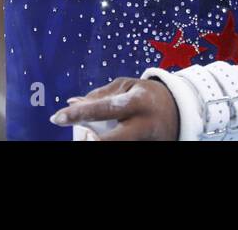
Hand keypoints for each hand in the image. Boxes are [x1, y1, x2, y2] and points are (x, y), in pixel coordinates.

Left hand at [50, 77, 179, 140]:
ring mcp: (149, 141)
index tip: (57, 117)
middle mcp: (144, 124)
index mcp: (137, 102)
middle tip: (80, 138)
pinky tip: (101, 138)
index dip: (79, 113)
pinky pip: (125, 148)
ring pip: (119, 147)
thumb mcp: (125, 87)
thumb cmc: (144, 95)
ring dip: (100, 142)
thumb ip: (99, 96)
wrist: (180, 110)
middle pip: (114, 139)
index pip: (103, 108)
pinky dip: (110, 142)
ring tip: (91, 135)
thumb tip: (71, 103)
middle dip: (93, 142)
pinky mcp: (152, 149)